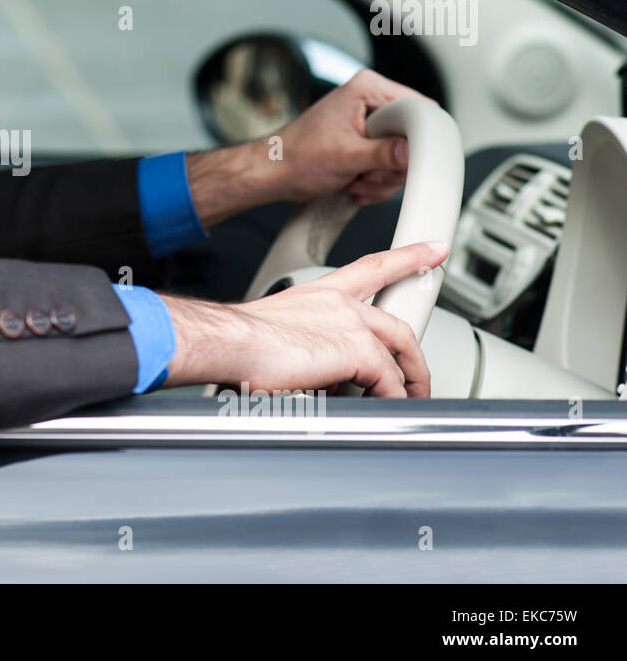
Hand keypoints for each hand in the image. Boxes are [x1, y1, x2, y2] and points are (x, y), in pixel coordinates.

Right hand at [159, 241, 447, 396]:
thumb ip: (304, 346)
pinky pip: (388, 382)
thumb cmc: (237, 341)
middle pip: (397, 323)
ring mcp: (352, 324)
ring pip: (399, 353)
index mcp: (320, 293)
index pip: (374, 268)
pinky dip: (389, 400)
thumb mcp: (278, 333)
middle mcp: (340, 303)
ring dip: (407, 383)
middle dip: (416, 355)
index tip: (432, 249)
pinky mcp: (357, 350)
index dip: (408, 257)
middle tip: (420, 380)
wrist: (227, 341)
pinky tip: (382, 411)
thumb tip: (308, 375)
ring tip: (404, 404)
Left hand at [269, 68, 429, 205]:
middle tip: (366, 172)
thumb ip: (383, 154)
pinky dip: (375, 183)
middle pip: (412, 136)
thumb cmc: (295, 158)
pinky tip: (354, 184)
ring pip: (402, 157)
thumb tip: (411, 152)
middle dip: (391, 165)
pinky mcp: (366, 144)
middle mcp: (370, 102)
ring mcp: (369, 125)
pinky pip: (388, 167)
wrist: (274, 174)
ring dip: (380, 179)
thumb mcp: (345, 157)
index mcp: (366, 89)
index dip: (417, 137)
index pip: (417, 106)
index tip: (404, 159)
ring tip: (354, 179)